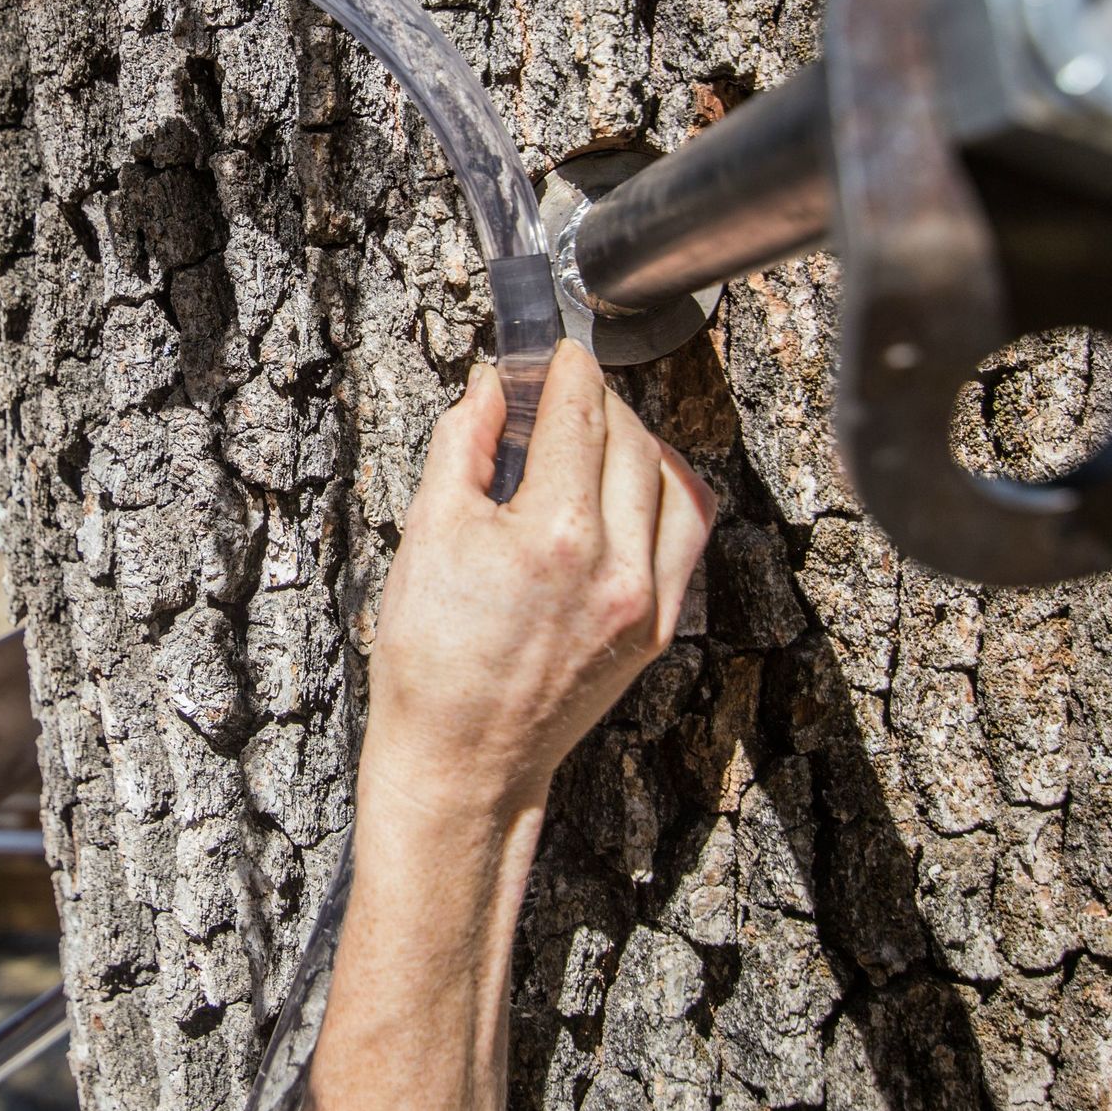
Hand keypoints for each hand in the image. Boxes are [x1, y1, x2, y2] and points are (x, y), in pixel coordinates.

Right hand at [362, 341, 714, 820]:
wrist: (463, 760)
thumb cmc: (430, 658)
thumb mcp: (426, 534)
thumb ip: (464, 445)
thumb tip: (492, 388)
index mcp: (556, 535)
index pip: (581, 416)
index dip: (566, 370)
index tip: (555, 350)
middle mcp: (617, 565)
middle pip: (632, 439)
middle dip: (597, 402)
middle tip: (558, 393)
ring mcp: (647, 601)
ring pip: (673, 483)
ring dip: (639, 444)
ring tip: (594, 439)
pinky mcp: (658, 629)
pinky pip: (685, 536)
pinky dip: (662, 497)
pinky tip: (626, 491)